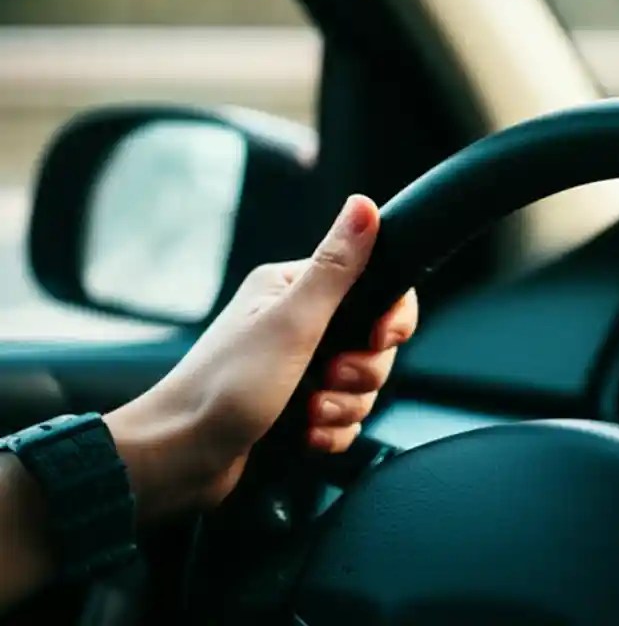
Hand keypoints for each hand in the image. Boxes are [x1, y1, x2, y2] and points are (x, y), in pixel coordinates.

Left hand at [103, 195, 417, 517]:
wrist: (180, 460)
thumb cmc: (223, 388)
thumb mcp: (291, 323)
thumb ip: (335, 268)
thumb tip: (363, 206)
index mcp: (293, 290)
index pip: (375, 288)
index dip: (390, 318)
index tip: (378, 339)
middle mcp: (297, 324)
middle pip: (376, 345)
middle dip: (361, 373)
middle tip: (328, 379)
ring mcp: (298, 369)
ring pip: (363, 385)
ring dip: (344, 407)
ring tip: (310, 414)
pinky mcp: (298, 408)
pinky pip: (345, 419)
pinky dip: (331, 432)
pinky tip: (305, 435)